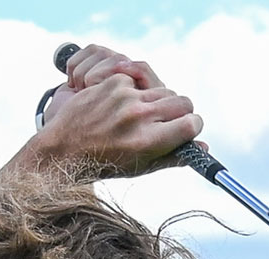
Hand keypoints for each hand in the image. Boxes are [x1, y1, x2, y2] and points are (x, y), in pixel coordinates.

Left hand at [31, 48, 201, 176]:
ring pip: (162, 90)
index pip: (191, 123)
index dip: (192, 126)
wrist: (64, 150)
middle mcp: (139, 117)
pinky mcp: (114, 83)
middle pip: (182, 102)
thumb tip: (203, 147)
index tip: (186, 129)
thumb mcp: (141, 167)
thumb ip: (174, 157)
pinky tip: (121, 106)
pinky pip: (140, 82)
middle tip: (168, 120)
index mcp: (148, 142)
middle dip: (180, 111)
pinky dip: (136, 92)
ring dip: (158, 101)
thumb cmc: (106, 162)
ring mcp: (126, 97)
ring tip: (141, 115)